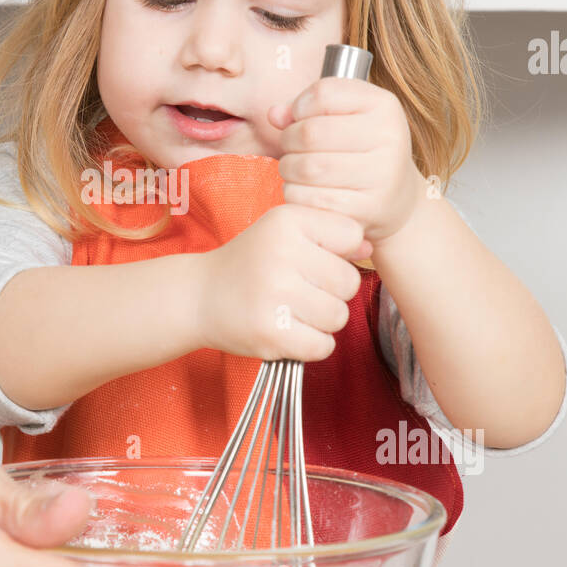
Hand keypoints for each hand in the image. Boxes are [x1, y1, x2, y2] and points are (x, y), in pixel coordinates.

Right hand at [197, 203, 369, 362]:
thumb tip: (369, 249)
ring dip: (322, 320)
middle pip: (350, 282)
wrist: (198, 297)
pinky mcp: (271, 333)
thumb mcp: (283, 231)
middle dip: (332, 291)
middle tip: (300, 289)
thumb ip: (329, 232)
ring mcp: (275, 295)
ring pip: (339, 317)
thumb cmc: (250, 263)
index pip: (351, 235)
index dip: (339, 252)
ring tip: (292, 310)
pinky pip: (323, 346)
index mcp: (286, 221)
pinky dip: (311, 344)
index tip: (312, 258)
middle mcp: (281, 254)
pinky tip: (288, 330)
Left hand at [269, 77, 426, 245]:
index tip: (299, 118)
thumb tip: (274, 114)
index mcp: (384, 106)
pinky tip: (305, 190)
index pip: (323, 94)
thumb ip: (307, 107)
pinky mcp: (368, 209)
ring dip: (288, 169)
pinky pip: (310, 199)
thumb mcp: (344, 115)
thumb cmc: (360, 148)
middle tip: (291, 148)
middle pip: (310, 133)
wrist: (395, 196)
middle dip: (288, 140)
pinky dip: (296, 194)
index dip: (299, 106)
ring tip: (296, 169)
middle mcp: (389, 138)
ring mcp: (382, 176)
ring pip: (306, 168)